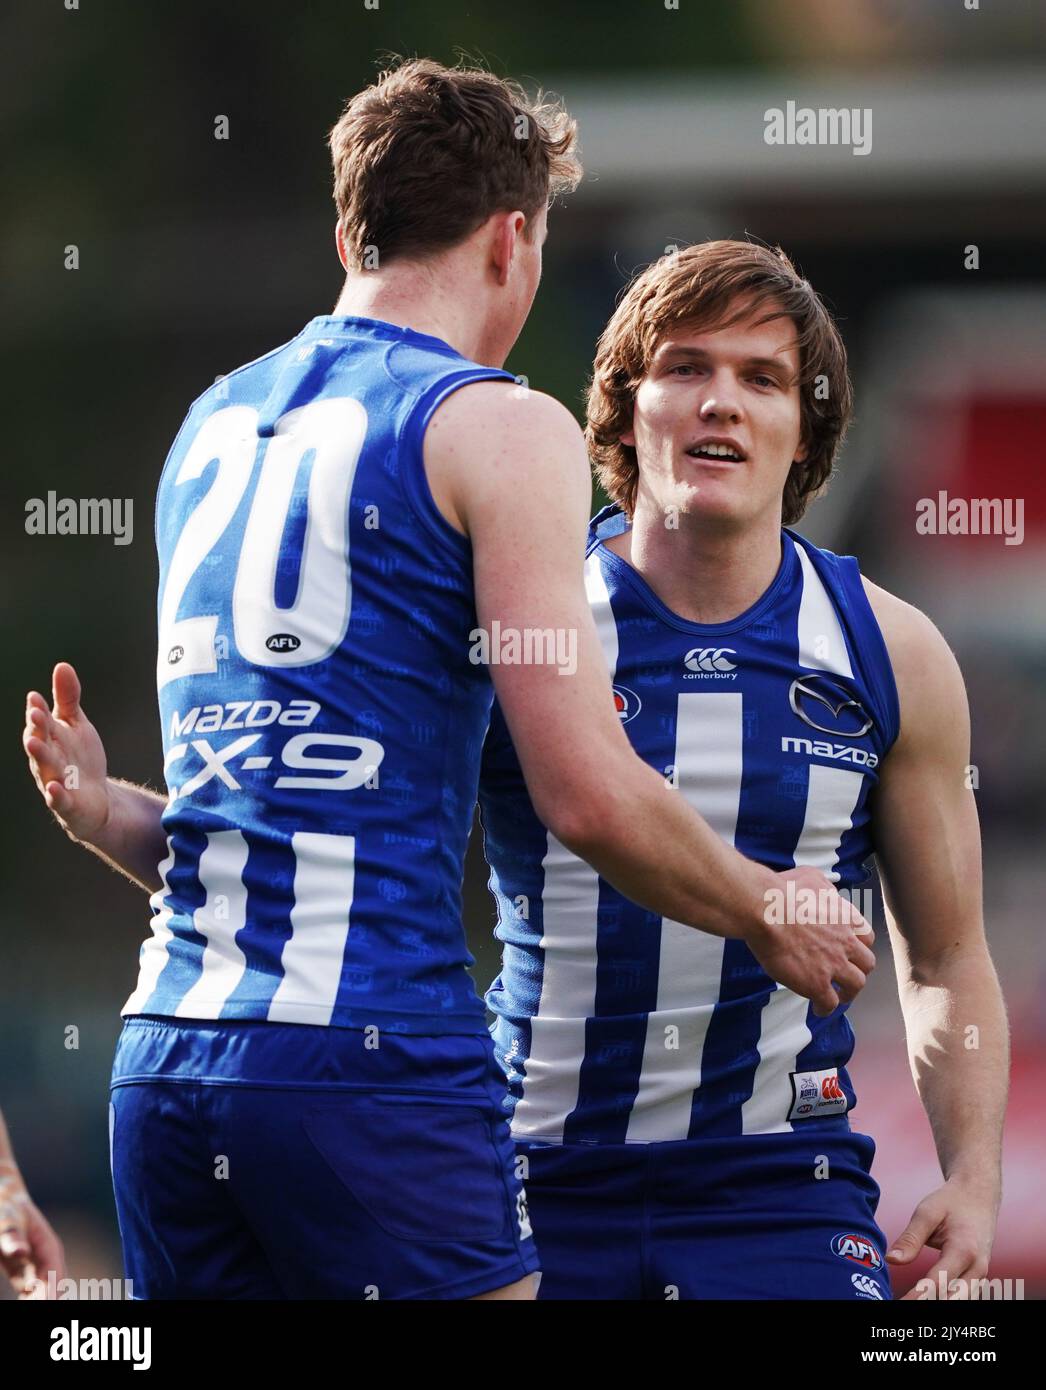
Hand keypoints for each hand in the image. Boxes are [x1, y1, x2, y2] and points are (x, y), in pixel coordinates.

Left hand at [0, 1167, 64, 1298]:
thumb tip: (19, 1252)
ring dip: (40, 1300)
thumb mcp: (7, 1220)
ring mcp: (37, 1268)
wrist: (4, 1202)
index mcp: (50, 1247)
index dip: (52, 1294)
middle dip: (49, 1299)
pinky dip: (31, 1300)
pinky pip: (32, 1294)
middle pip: (54, 1289)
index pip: (55, 1276)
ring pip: (44, 1293)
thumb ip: (12, 1235)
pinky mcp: (24, 1274)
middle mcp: (47, 1260)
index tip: (48, 1304)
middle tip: (35, 1311)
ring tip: (28, 1307)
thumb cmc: (6, 1209)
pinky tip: (24, 1302)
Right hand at [23, 662, 110, 844]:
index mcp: (48, 739)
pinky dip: (55, 794)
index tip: (36, 697)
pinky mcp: (67, 804)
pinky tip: (54, 786)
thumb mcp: (76, 725)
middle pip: (39, 743)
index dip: (37, 711)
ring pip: (44, 769)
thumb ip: (68, 698)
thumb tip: (62, 665)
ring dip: (39, 756)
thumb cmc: (79, 758)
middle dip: (36, 729)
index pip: (40, 723)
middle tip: (35, 714)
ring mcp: (54, 782)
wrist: (96, 798)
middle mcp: (46, 760)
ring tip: (34, 742)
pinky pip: (58, 800)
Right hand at [745, 866, 874, 1016]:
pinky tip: (818, 1009)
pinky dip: (826, 1008)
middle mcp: (845, 943)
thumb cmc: (782, 890)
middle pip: (867, 964)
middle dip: (859, 971)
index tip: (851, 951)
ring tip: (839, 997)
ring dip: (848, 993)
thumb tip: (827, 890)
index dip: (859, 946)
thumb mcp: (811, 877)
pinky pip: (829, 1003)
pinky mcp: (816, 983)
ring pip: (855, 986)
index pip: (866, 938)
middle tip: (848, 975)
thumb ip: (825, 887)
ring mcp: (833, 965)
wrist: (765, 910)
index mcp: (846, 919)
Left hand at [890, 1176, 1000, 1299]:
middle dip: (927, 1303)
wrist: (979, 1195)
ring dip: (936, 1302)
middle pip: (951, 1299)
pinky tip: (925, 1297)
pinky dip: (945, 1298)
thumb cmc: (951, 1202)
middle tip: (902, 1303)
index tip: (900, 1302)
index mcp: (964, 1251)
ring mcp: (980, 1275)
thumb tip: (891, 1260)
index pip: (937, 1283)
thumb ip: (910, 1238)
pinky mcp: (976, 1277)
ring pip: (959, 1300)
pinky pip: (962, 1296)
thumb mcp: (927, 1213)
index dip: (917, 1296)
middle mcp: (977, 1268)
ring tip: (910, 1300)